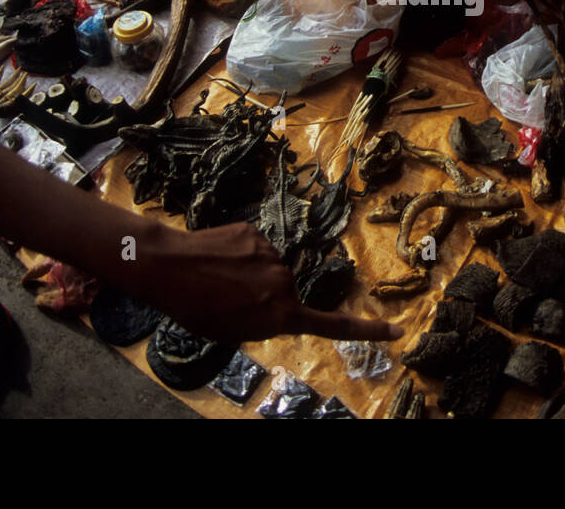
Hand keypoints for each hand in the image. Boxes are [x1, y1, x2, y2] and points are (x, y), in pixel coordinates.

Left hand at [137, 223, 401, 342]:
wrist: (168, 266)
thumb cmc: (195, 307)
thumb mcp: (233, 331)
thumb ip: (264, 323)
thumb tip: (276, 308)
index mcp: (280, 314)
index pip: (332, 325)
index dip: (367, 330)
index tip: (396, 331)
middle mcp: (283, 283)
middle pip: (285, 293)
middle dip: (263, 298)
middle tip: (228, 301)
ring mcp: (271, 254)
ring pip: (268, 269)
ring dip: (249, 275)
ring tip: (217, 280)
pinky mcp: (256, 233)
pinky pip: (256, 248)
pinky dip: (240, 254)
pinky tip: (217, 259)